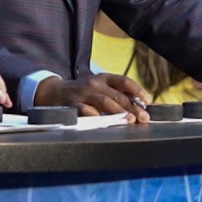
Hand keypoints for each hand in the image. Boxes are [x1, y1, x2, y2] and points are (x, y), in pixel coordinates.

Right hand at [36, 72, 151, 123]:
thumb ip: (115, 93)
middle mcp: (94, 83)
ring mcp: (83, 94)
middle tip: (144, 118)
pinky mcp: (73, 105)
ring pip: (104, 102)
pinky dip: (98, 118)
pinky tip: (107, 123)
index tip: (148, 101)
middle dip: (133, 107)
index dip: (138, 90)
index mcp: (103, 78)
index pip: (124, 81)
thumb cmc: (82, 92)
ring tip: (130, 120)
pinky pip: (87, 112)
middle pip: (117, 95)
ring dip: (119, 112)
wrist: (53, 93)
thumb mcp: (98, 87)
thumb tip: (139, 106)